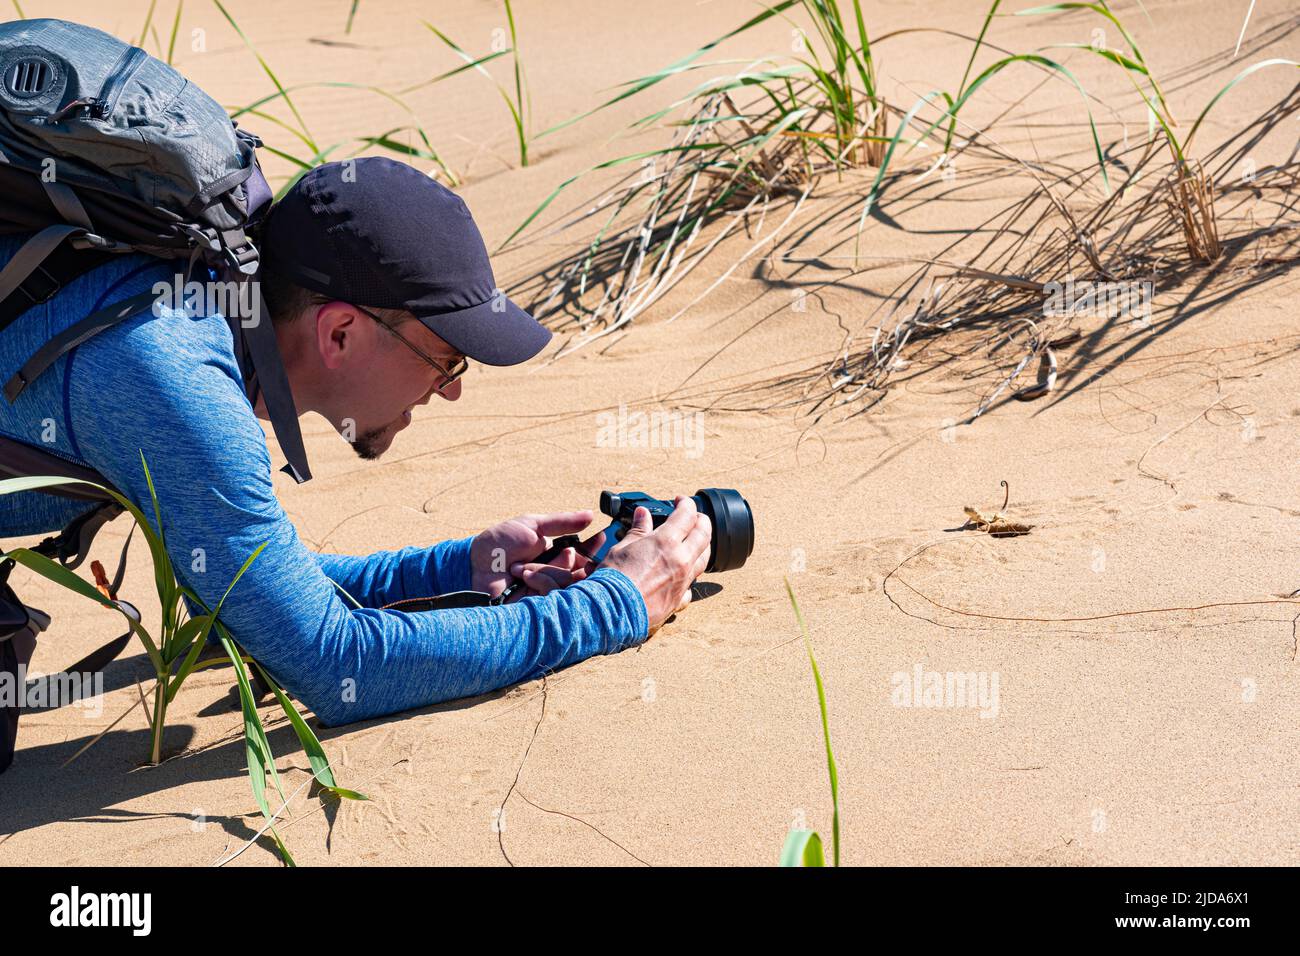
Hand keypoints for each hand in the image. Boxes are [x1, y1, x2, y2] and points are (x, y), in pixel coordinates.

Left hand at [470, 510, 602, 598]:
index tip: (601, 537)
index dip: (594, 548)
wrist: (474, 566)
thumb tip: (590, 514)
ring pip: (568, 582)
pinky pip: (555, 594)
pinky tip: (524, 576)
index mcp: (556, 555)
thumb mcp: (532, 525)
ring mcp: (548, 590)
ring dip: (546, 570)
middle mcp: (555, 573)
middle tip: (564, 556)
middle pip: (582, 570)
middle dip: (575, 561)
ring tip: (522, 567)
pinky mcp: (540, 605)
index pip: (584, 554)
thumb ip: (562, 522)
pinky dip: (540, 581)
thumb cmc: (499, 543)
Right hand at [600, 496, 710, 630]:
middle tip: (694, 517)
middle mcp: (681, 560)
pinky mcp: (679, 599)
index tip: (680, 501)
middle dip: (701, 520)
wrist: (613, 612)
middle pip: (704, 533)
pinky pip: (692, 586)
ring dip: (702, 546)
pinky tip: (683, 575)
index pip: (687, 514)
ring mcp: (683, 580)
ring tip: (694, 541)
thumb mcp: (622, 547)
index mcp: (667, 542)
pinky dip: (690, 577)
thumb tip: (643, 515)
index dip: (686, 503)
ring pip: (704, 558)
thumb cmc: (614, 580)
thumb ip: (638, 530)